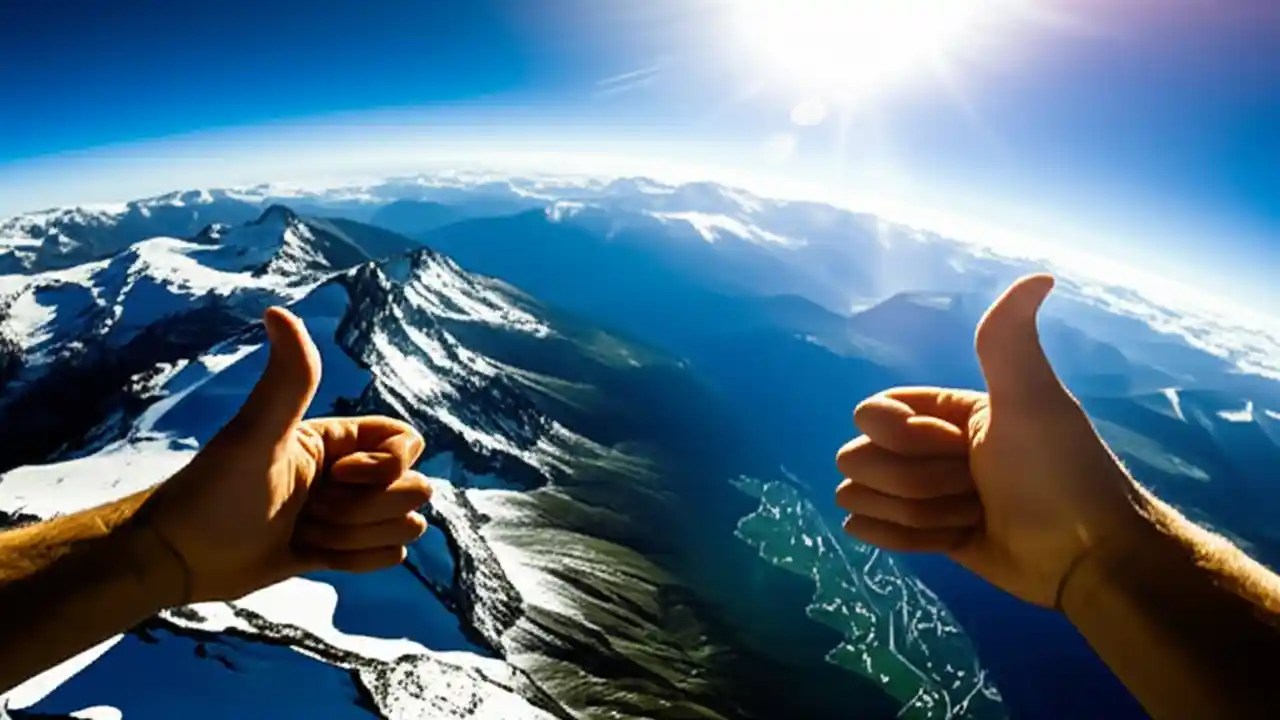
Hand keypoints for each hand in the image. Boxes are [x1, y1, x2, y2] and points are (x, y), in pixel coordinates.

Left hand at [137, 307, 432, 603]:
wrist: (178, 558)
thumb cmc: (213, 492)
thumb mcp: (254, 434)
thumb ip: (287, 379)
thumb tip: (279, 310)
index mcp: (337, 439)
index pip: (409, 441)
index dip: (386, 466)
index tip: (334, 476)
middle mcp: (348, 471)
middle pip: (414, 488)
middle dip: (365, 510)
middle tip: (310, 510)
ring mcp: (346, 512)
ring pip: (404, 525)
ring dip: (355, 537)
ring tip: (304, 532)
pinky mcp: (337, 550)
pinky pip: (387, 555)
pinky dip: (356, 559)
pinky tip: (311, 553)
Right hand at [835, 275, 1149, 607]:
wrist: (1089, 557)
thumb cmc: (1061, 473)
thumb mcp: (1033, 400)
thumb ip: (1007, 340)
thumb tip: (1040, 274)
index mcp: (948, 410)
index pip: (872, 412)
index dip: (904, 435)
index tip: (957, 448)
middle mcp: (930, 447)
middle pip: (861, 458)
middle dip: (913, 481)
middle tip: (972, 488)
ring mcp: (924, 493)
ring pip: (862, 496)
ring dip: (914, 514)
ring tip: (969, 516)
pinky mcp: (927, 536)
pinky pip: (872, 531)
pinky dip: (898, 537)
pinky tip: (943, 538)